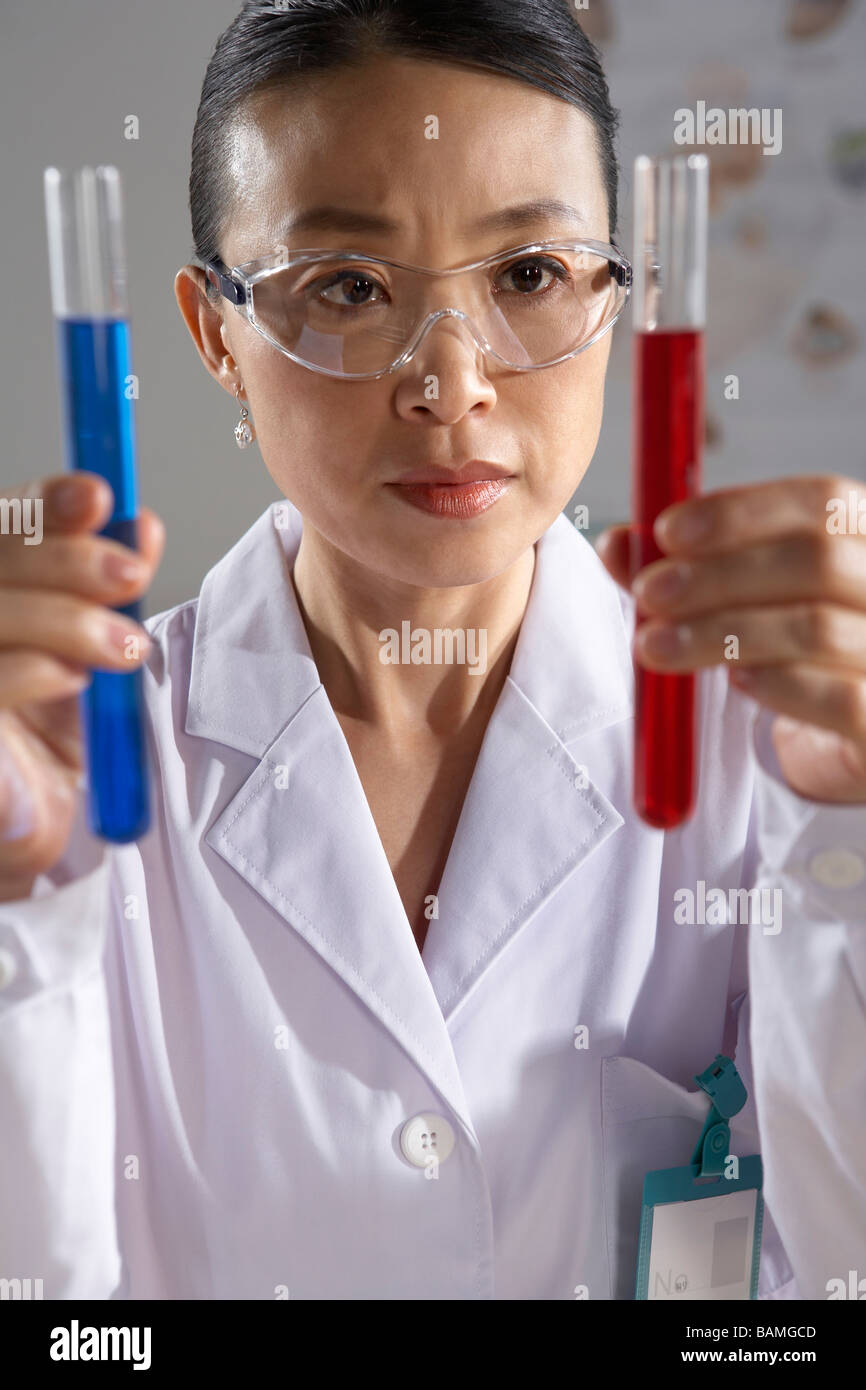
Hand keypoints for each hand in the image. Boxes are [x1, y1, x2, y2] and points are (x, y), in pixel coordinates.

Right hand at [0, 472, 164, 898]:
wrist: (28, 834)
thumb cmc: (51, 742)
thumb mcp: (92, 654)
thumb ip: (108, 591)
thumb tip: (142, 525)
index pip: (2, 523)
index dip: (45, 504)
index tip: (101, 498)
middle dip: (68, 557)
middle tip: (131, 577)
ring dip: (65, 619)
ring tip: (123, 649)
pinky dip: (29, 668)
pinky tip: (70, 679)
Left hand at [596, 475, 865, 804]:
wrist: (848, 740)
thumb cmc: (796, 657)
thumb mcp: (742, 602)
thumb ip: (682, 569)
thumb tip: (615, 545)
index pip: (821, 501)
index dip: (740, 511)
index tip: (667, 531)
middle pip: (816, 560)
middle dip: (718, 575)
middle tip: (648, 594)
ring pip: (816, 628)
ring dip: (723, 633)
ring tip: (657, 646)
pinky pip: (840, 698)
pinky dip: (778, 685)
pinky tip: (735, 681)